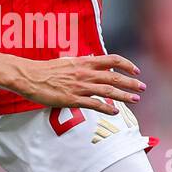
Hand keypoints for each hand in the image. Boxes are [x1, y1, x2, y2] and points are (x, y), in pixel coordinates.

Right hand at [7, 53, 144, 115]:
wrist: (30, 76)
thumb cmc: (46, 69)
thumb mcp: (67, 61)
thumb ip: (82, 62)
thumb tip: (93, 59)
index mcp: (85, 61)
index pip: (112, 60)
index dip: (127, 65)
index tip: (136, 71)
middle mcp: (85, 73)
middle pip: (114, 77)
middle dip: (131, 83)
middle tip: (142, 88)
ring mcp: (80, 87)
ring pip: (108, 92)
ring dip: (124, 96)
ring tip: (136, 100)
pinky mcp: (73, 100)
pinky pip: (94, 105)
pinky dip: (107, 109)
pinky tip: (115, 112)